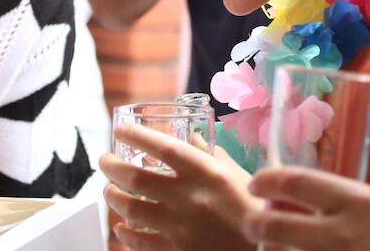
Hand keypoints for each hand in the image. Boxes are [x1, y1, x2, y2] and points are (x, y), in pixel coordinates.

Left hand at [100, 123, 259, 250]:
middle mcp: (191, 200)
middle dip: (112, 167)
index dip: (138, 136)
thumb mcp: (239, 177)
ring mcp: (181, 229)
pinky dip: (124, 233)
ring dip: (113, 198)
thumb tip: (192, 136)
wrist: (264, 250)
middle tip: (105, 161)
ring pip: (131, 210)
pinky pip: (138, 243)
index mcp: (208, 175)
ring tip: (109, 191)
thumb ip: (213, 155)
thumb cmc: (255, 212)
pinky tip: (121, 227)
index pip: (165, 148)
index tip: (120, 130)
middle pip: (136, 179)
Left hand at [242, 167, 369, 250]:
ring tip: (269, 247)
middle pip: (281, 227)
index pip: (298, 182)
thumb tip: (290, 197)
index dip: (268, 181)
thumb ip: (334, 200)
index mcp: (356, 200)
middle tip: (250, 222)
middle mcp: (346, 231)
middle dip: (257, 225)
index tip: (256, 183)